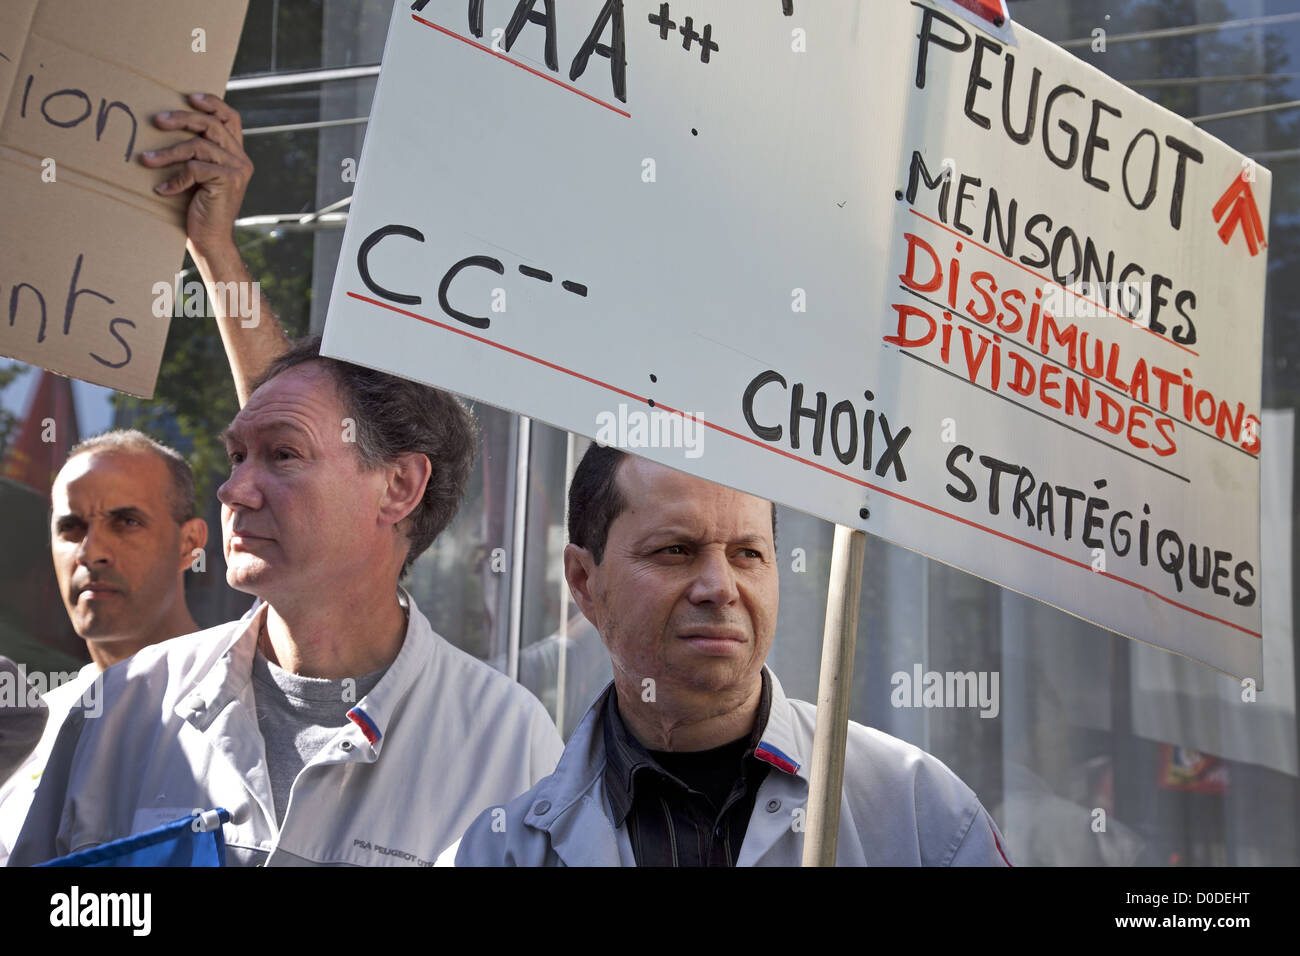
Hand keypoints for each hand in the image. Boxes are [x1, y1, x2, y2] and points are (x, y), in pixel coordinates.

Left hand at [141, 92, 252, 261]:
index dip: (212, 102)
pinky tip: (162, 190)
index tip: (188, 97)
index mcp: (236, 154)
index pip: (231, 117)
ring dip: (168, 152)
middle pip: (211, 124)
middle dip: (181, 118)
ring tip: (146, 160)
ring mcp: (237, 170)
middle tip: (156, 121)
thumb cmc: (198, 208)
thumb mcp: (199, 175)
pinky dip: (174, 179)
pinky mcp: (228, 181)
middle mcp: (241, 159)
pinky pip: (194, 168)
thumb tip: (167, 125)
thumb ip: (197, 153)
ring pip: (199, 145)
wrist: (211, 240)